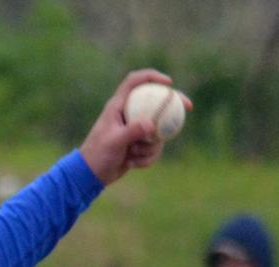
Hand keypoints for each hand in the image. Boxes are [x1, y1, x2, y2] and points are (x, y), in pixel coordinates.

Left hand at [79, 70, 191, 185]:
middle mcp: (128, 115)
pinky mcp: (138, 144)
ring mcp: (134, 129)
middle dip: (172, 107)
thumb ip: (132, 132)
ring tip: (131, 155)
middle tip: (188, 107)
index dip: (152, 77)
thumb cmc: (97, 156)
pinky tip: (132, 164)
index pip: (135, 82)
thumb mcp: (114, 142)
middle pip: (155, 103)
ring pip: (157, 131)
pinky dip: (146, 158)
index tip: (168, 83)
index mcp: (118, 107)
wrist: (90, 177)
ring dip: (150, 146)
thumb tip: (151, 125)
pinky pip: (153, 148)